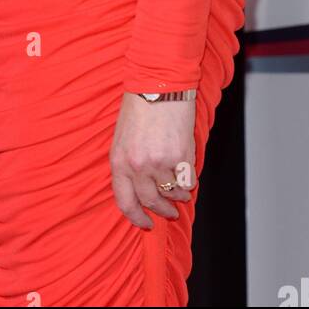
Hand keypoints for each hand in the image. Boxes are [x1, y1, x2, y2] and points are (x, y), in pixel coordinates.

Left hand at [110, 93, 194, 228]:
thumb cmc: (139, 108)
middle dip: (162, 210)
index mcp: (119, 161)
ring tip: (181, 194)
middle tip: (169, 212)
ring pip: (172, 193)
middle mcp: (138, 166)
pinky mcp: (180, 156)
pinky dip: (188, 183)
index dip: (136, 217)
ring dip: (178, 196)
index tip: (146, 224)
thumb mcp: (121, 138)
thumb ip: (127, 164)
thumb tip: (138, 190)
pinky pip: (187, 181)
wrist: (159, 85)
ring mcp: (160, 162)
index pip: (124, 202)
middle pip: (151, 201)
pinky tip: (187, 177)